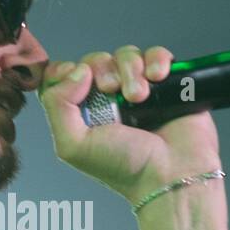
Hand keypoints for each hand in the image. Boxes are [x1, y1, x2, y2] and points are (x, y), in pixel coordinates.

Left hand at [37, 44, 221, 205]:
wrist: (172, 174)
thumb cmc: (125, 168)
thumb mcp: (73, 146)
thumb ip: (57, 106)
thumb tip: (76, 71)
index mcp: (84, 113)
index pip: (66, 76)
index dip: (68, 71)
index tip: (78, 79)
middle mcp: (110, 100)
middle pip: (95, 60)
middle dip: (102, 69)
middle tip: (113, 91)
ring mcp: (139, 90)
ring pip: (126, 55)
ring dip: (131, 69)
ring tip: (139, 96)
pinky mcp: (167, 84)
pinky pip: (157, 55)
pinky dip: (156, 60)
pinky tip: (158, 78)